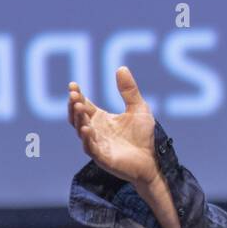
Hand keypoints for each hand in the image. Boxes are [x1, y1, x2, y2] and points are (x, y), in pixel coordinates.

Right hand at [66, 65, 157, 187]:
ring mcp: (97, 144)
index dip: (77, 96)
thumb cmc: (143, 136)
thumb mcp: (138, 108)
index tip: (73, 84)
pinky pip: (90, 148)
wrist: (152, 160)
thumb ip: (129, 90)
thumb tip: (121, 67)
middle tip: (74, 94)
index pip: (84, 105)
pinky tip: (86, 128)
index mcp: (101, 119)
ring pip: (81, 131)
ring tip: (79, 106)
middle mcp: (95, 131)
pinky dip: (86, 138)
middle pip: (77, 117)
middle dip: (74, 106)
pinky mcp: (102, 158)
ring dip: (78, 119)